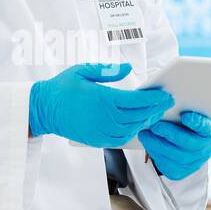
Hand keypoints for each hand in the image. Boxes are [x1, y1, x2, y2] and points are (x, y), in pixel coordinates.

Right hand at [29, 63, 174, 147]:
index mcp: (103, 99)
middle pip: (138, 116)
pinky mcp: (96, 140)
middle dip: (155, 109)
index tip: (165, 94)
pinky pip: (121, 138)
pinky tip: (138, 123)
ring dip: (146, 121)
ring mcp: (100, 131)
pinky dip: (133, 131)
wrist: (43, 109)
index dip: (153, 98)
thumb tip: (129, 69)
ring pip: (132, 129)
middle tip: (167, 103)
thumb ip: (108, 70)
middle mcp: (104, 117)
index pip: (136, 100)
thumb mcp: (83, 70)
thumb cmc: (62, 87)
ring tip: (155, 112)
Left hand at [138, 111, 210, 179]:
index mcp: (209, 133)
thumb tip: (166, 100)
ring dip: (157, 144)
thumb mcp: (190, 118)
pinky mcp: (180, 172)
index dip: (197, 123)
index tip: (186, 116)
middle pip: (188, 144)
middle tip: (155, 125)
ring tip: (145, 134)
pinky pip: (166, 165)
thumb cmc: (187, 128)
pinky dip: (155, 153)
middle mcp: (204, 150)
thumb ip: (182, 112)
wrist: (190, 149)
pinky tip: (148, 143)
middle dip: (170, 134)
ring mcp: (193, 164)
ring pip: (175, 156)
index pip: (206, 128)